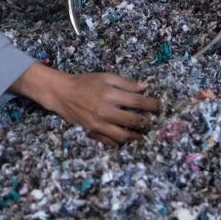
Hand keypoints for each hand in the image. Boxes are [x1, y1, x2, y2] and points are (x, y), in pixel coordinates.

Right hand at [9, 63, 159, 146]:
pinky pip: (110, 142)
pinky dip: (120, 142)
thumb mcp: (105, 77)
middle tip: (151, 121)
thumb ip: (125, 83)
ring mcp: (99, 123)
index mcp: (110, 93)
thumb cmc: (84, 82)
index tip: (158, 107)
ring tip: (141, 134)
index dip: (151, 105)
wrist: (61, 93)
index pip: (137, 101)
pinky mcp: (92, 131)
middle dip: (146, 122)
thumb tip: (144, 87)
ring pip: (124, 136)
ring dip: (136, 136)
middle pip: (134, 120)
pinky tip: (125, 139)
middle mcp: (105, 110)